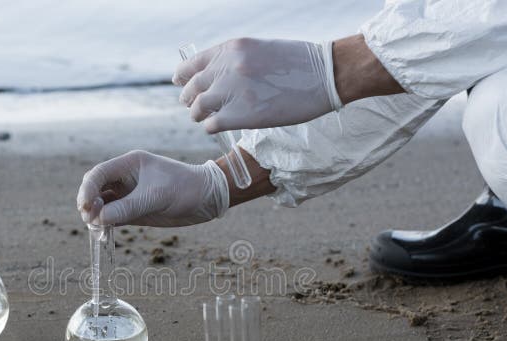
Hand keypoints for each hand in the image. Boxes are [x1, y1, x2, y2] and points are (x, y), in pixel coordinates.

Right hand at [76, 150, 228, 226]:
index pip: (99, 173)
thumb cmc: (185, 189)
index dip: (87, 189)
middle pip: (95, 188)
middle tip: (89, 218)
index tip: (85, 206)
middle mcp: (125, 178)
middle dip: (87, 202)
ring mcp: (129, 195)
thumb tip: (99, 218)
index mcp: (129, 164)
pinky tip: (103, 232)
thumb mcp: (156, 197)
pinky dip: (105, 224)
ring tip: (96, 227)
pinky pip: (113, 216)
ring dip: (95, 215)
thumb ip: (128, 207)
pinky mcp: (134, 210)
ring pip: (101, 203)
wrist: (208, 199)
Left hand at [173, 38, 340, 133]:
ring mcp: (233, 91)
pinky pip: (211, 124)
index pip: (192, 64)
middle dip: (189, 98)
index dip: (184, 77)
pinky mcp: (242, 115)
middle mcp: (228, 67)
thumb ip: (235, 61)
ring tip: (203, 118)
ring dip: (198, 114)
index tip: (182, 84)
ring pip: (197, 107)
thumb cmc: (298, 63)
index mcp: (232, 48)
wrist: (325, 75)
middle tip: (193, 106)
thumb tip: (216, 78)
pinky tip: (218, 126)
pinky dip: (211, 127)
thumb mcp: (260, 50)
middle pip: (192, 87)